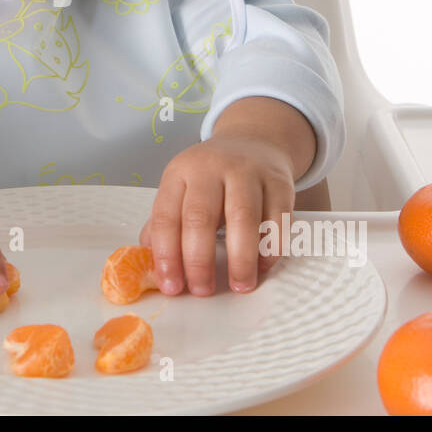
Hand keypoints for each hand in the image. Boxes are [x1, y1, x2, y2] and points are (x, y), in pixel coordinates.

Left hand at [138, 132, 296, 294]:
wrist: (254, 142)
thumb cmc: (213, 177)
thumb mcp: (181, 189)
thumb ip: (165, 224)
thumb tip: (152, 265)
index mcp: (180, 173)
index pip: (166, 216)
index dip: (166, 255)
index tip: (172, 286)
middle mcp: (211, 168)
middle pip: (201, 217)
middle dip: (199, 261)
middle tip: (203, 290)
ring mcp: (247, 172)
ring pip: (242, 218)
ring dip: (240, 259)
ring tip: (239, 285)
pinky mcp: (279, 182)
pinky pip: (276, 219)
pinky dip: (270, 248)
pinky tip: (263, 266)